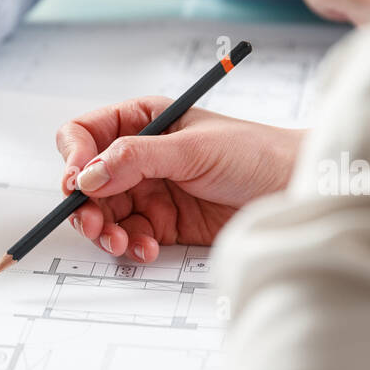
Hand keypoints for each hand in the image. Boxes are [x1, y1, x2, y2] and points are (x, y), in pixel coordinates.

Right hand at [56, 98, 303, 262]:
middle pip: (88, 182)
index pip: (86, 134)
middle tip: (93, 223)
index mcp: (143, 121)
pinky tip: (148, 248)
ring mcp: (150, 191)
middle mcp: (140, 156)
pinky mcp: (163, 224)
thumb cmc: (255, 153)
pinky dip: (132, 247)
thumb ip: (136, 158)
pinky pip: (130, 237)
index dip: (75, 157)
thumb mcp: (192, 148)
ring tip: (121, 242)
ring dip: (106, 231)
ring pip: (104, 214)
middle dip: (85, 205)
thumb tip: (88, 175)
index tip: (77, 181)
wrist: (295, 188)